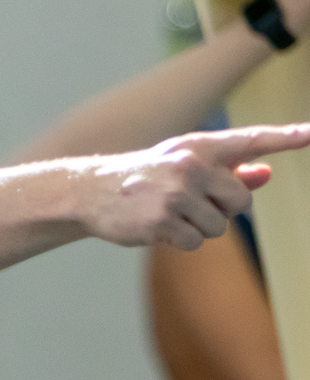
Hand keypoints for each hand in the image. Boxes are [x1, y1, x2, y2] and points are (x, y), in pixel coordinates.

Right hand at [81, 123, 309, 249]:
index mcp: (199, 147)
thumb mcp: (184, 165)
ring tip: (169, 214)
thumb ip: (228, 170)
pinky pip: (195, 242)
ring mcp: (175, 194)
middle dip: (223, 210)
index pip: (250, 140)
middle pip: (241, 201)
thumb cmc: (146, 177)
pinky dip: (180, 241)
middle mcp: (189, 166)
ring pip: (218, 226)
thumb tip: (265, 174)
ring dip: (198, 228)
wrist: (91, 191)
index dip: (286, 137)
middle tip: (190, 204)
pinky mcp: (161, 220)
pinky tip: (157, 227)